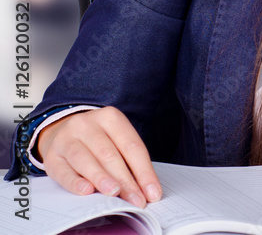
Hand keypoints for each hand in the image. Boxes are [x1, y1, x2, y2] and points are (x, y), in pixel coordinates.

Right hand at [36, 106, 161, 207]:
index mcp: (110, 117)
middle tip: (136, 200)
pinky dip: (75, 182)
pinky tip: (86, 191)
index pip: (132, 146)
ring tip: (114, 193)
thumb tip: (144, 189)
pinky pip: (64, 171)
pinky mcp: (52, 156)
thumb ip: (128, 161)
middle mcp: (87, 125)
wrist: (61, 131)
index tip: (152, 192)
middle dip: (126, 180)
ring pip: (86, 160)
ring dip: (102, 178)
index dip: (144, 171)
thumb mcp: (115, 140)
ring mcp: (66, 139)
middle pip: (110, 155)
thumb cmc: (97, 140)